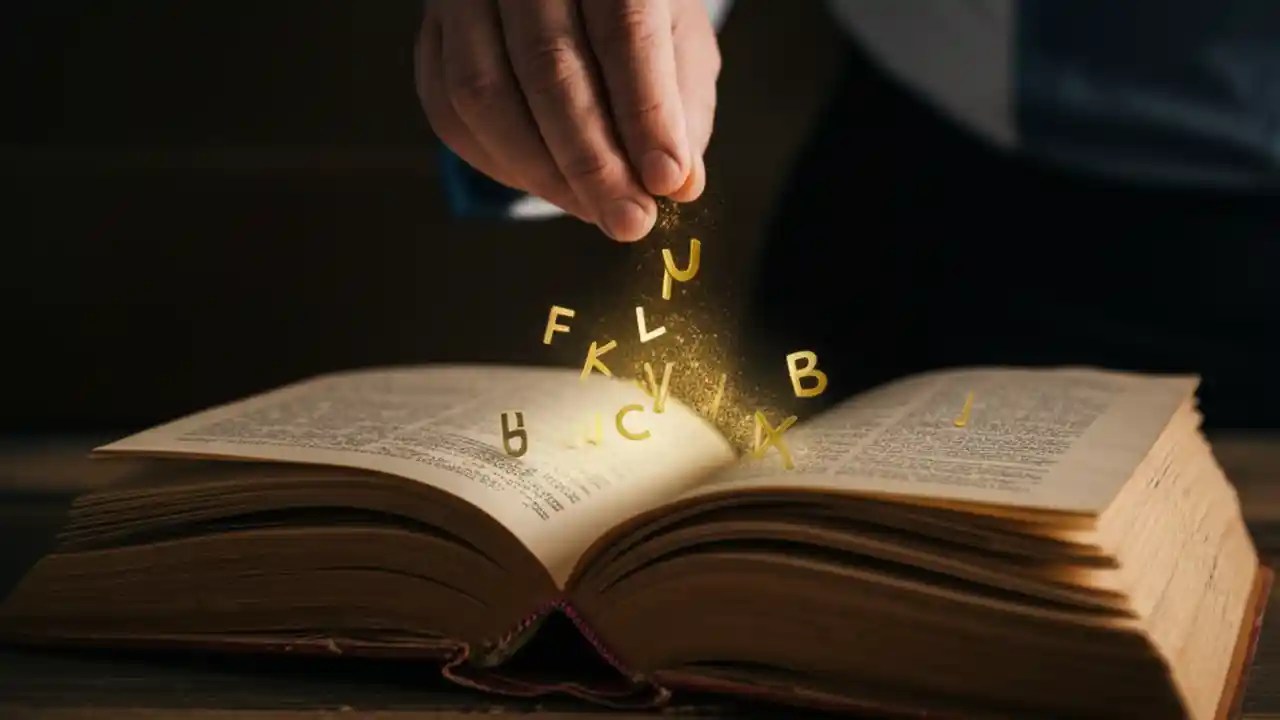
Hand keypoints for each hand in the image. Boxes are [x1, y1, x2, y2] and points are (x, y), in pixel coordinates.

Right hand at [415, 0, 720, 241]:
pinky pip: (447, 110)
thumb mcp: (677, 43)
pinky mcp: (432, 33)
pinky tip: (543, 183)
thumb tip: (681, 183)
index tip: (665, 181)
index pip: (623, 31)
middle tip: (628, 219)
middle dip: (591, 162)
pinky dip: (497, 163)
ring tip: (591, 209)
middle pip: (548, 66)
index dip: (644, 113)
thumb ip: (682, 110)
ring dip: (540, 172)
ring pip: (483, 94)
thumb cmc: (631, 17)